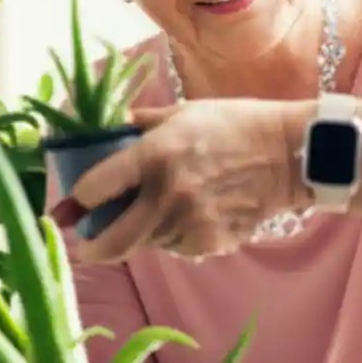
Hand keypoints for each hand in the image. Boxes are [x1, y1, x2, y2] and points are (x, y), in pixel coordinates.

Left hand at [61, 98, 302, 262]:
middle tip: (84, 246)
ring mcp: (191, 224)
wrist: (289, 155)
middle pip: (111, 242)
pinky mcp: (211, 243)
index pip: (94, 188)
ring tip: (155, 212)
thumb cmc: (234, 125)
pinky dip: (172, 237)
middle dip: (90, 249)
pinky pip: (176, 248)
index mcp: (155, 155)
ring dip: (138, 235)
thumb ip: (138, 125)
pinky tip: (190, 214)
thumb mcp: (182, 113)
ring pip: (145, 245)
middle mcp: (168, 195)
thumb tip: (104, 131)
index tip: (72, 207)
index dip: (77, 201)